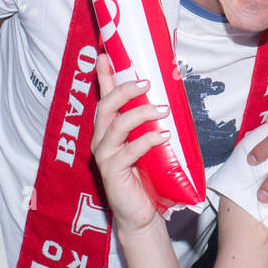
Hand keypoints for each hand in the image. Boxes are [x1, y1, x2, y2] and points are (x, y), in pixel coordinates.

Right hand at [92, 55, 169, 233]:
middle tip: (147, 82)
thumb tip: (166, 101)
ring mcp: (104, 156)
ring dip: (141, 113)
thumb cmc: (144, 176)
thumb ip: (149, 126)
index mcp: (108, 130)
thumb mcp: (147, 145)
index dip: (103, 77)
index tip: (106, 55)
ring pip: (117, 125)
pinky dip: (147, 140)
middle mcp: (101, 140)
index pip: (104, 98)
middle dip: (124, 89)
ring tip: (163, 111)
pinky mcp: (112, 172)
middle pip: (106, 106)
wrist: (140, 212)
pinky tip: (163, 136)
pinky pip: (128, 150)